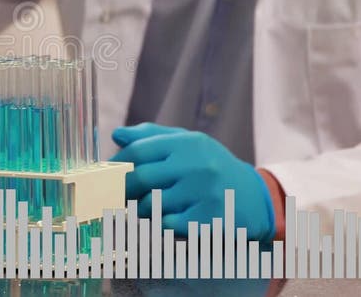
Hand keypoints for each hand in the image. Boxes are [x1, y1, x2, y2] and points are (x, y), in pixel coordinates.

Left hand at [111, 123, 274, 240]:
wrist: (255, 198)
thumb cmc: (212, 168)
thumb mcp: (188, 144)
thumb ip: (151, 137)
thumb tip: (116, 135)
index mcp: (188, 143)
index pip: (137, 152)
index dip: (115, 166)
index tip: (105, 176)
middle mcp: (197, 165)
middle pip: (139, 178)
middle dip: (122, 191)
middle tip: (117, 197)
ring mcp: (205, 193)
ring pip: (150, 205)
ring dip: (141, 210)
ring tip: (150, 207)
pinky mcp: (209, 220)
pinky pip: (166, 225)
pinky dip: (161, 224)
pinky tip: (170, 219)